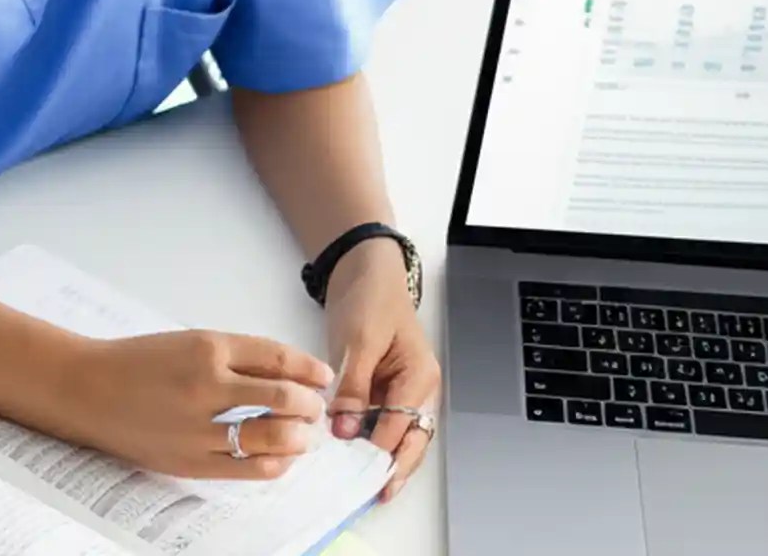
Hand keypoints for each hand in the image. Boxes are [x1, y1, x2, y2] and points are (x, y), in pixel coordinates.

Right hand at [73, 330, 334, 479]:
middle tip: (315, 407)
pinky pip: (248, 468)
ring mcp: (198, 428)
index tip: (322, 376)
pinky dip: (276, 463)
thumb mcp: (190, 342)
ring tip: (303, 434)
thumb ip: (237, 357)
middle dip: (310, 404)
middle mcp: (206, 386)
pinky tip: (281, 457)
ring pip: (272, 437)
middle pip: (284, 398)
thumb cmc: (139, 362)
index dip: (309, 368)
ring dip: (299, 436)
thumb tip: (288, 375)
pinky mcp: (190, 461)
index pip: (277, 358)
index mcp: (208, 349)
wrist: (87, 389)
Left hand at [325, 239, 441, 503]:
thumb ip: (354, 386)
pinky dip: (367, 442)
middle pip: (411, 439)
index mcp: (419, 376)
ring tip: (366, 489)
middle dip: (394, 468)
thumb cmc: (369, 298)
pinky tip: (351, 458)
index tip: (356, 463)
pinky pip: (377, 424)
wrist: (363, 272)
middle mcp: (416, 390)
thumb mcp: (359, 340)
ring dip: (381, 459)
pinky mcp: (379, 391)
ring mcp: (399, 392)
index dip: (379, 444)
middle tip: (375, 495)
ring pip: (395, 437)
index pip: (403, 423)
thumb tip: (347, 428)